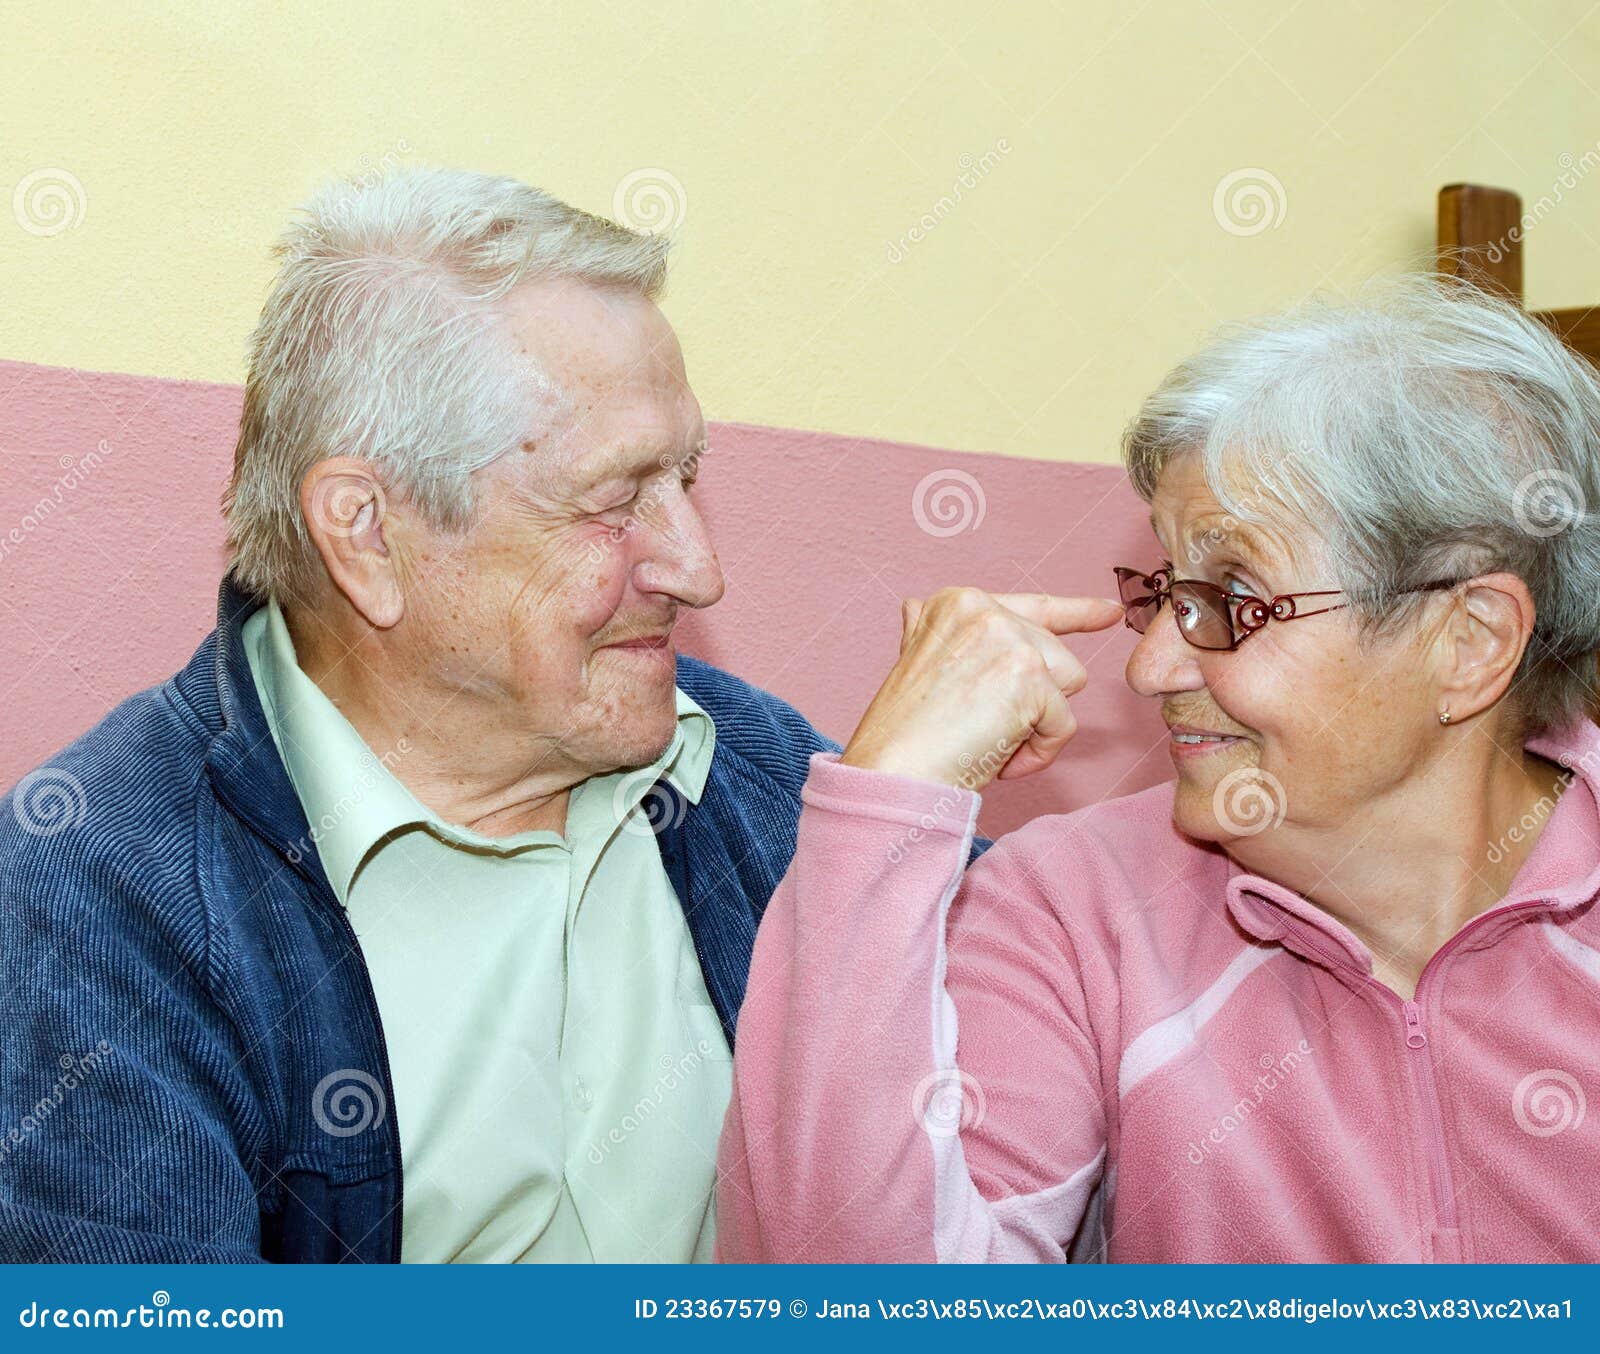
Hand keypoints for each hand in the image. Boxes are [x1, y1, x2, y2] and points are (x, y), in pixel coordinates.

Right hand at [839, 587, 1123, 789]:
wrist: (892, 772)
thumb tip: (917, 605)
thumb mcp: (913, 664)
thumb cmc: (903, 733)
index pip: (1034, 606)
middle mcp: (985, 609)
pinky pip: (1064, 724)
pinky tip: (997, 760)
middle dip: (1032, 702)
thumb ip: (935, 634)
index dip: (1077, 612)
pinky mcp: (1029, 677)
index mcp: (958, 602)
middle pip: (1057, 656)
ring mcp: (1009, 640)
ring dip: (1038, 726)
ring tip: (988, 742)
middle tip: (981, 731)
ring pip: (1069, 684)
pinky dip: (1037, 754)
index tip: (1111, 611)